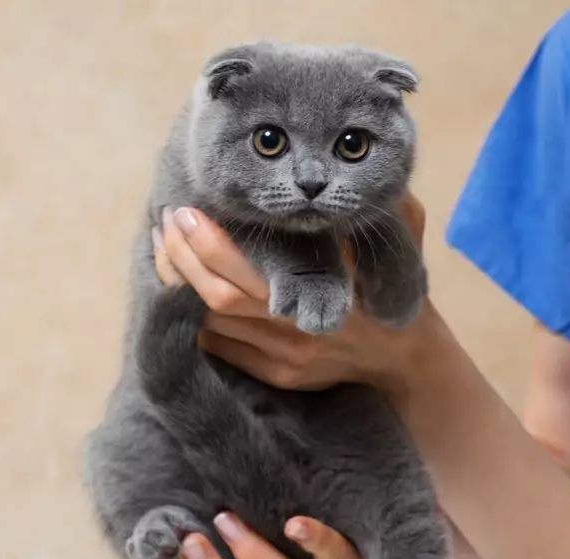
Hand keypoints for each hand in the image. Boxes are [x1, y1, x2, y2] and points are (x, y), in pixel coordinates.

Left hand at [151, 192, 426, 390]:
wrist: (405, 357)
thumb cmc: (393, 286)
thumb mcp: (402, 240)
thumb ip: (388, 206)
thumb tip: (366, 170)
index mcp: (324, 291)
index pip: (245, 272)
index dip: (207, 244)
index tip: (186, 213)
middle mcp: (298, 330)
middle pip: (217, 298)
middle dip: (181, 259)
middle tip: (166, 223)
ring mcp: (284, 358)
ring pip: (210, 325)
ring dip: (177, 286)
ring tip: (164, 246)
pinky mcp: (277, 376)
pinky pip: (219, 349)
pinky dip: (192, 317)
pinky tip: (180, 286)